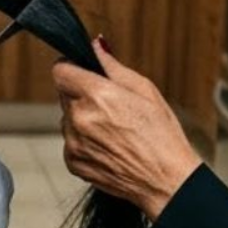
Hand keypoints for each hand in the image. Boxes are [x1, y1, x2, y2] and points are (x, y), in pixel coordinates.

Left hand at [53, 38, 201, 219]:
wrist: (167, 181)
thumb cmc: (162, 136)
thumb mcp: (145, 90)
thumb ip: (113, 66)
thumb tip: (95, 46)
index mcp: (97, 96)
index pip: (60, 71)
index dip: (71, 68)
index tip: (81, 72)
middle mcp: (80, 118)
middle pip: (65, 94)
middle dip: (83, 95)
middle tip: (112, 107)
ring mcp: (74, 143)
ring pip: (68, 119)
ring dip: (83, 120)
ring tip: (115, 131)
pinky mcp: (73, 162)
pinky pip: (71, 142)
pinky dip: (85, 142)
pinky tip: (110, 147)